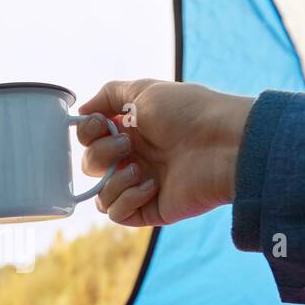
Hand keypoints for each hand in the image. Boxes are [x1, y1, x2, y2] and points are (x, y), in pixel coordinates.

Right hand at [76, 80, 252, 225]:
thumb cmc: (188, 112)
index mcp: (130, 131)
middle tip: (129, 145)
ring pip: (100, 195)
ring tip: (141, 170)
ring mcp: (141, 185)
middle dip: (101, 154)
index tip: (102, 124)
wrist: (222, 143)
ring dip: (113, 180)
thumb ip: (109, 94)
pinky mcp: (151, 209)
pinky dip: (126, 200)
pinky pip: (117, 214)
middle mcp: (134, 158)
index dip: (87, 133)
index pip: (89, 139)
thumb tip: (82, 110)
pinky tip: (151, 185)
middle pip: (90, 166)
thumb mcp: (144, 89)